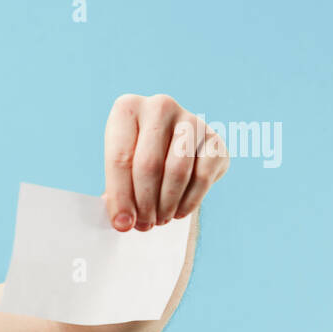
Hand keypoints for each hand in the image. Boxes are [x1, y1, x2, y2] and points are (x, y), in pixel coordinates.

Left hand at [103, 94, 229, 230]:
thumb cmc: (134, 162)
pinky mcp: (214, 139)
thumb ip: (117, 194)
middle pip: (149, 165)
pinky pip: (202, 177)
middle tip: (144, 225)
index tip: (122, 224)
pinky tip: (178, 212)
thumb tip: (123, 223)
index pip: (119, 158)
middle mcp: (160, 106)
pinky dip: (189, 201)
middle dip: (145, 203)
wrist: (168, 148)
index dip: (120, 197)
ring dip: (166, 204)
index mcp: (127, 108)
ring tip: (159, 220)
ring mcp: (191, 120)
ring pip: (177, 171)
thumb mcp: (118, 171)